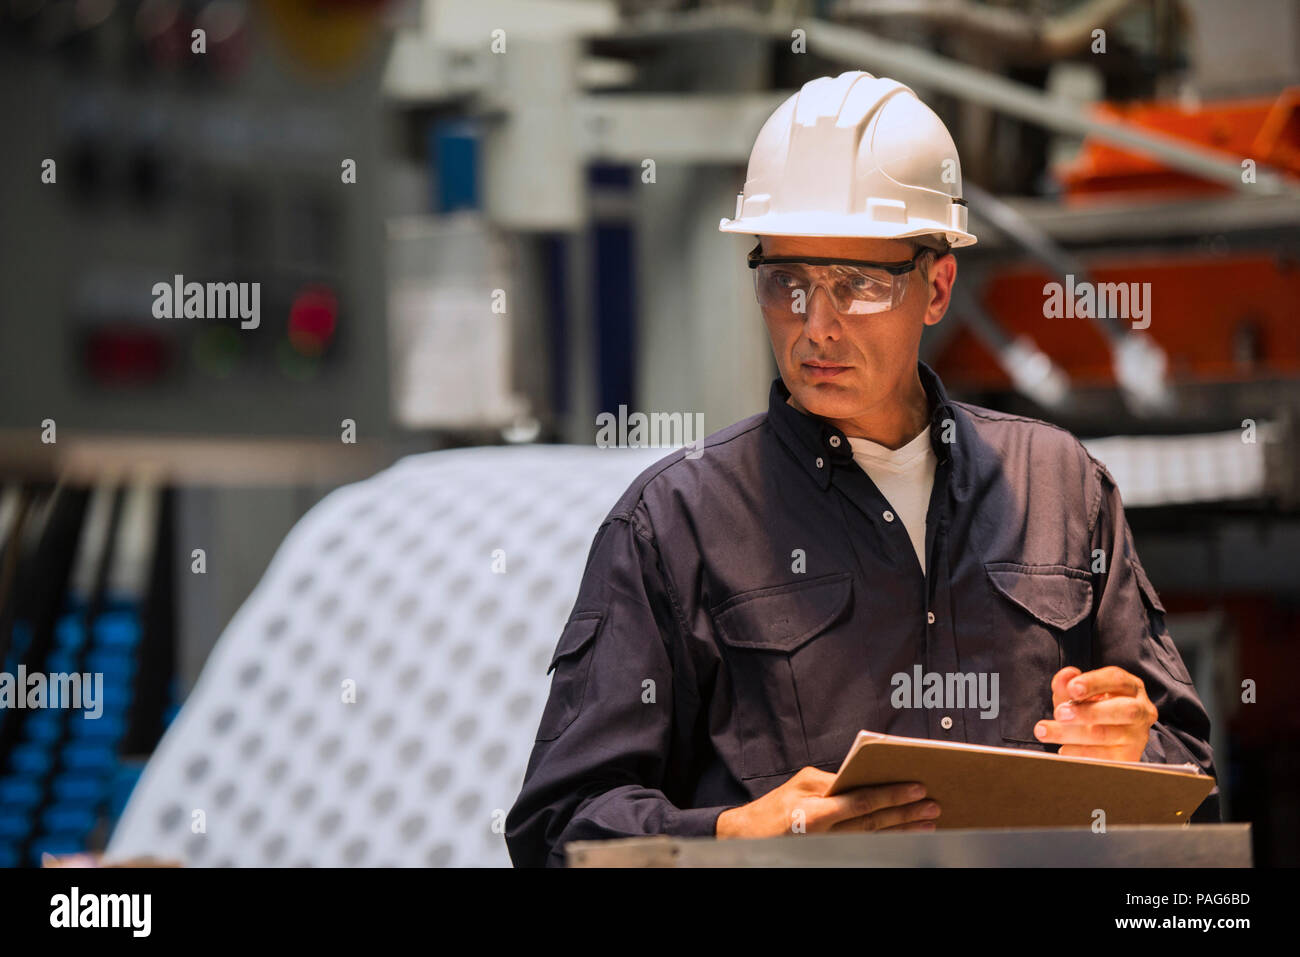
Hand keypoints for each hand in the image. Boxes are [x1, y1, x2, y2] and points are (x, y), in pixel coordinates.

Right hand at [715, 767, 939, 837]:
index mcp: (817, 811)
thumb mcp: (800, 784)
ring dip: (903, 830)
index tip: (917, 788)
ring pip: (875, 838)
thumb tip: (863, 781)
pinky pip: (866, 847)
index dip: (892, 795)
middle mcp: (826, 834)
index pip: (863, 801)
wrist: (749, 837)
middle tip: (932, 806)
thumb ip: (833, 781)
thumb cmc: (776, 807)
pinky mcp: (832, 854)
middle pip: (874, 823)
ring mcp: (830, 848)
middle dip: (906, 814)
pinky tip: (905, 837)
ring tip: (928, 823)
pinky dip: (887, 841)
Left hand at [1035, 665, 1156, 762]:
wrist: (1107, 742)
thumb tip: (1065, 677)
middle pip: (1123, 710)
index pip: (1117, 679)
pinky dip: (1078, 752)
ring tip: (1046, 731)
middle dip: (1089, 711)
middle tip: (1059, 713)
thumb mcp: (1080, 695)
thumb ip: (1068, 685)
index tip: (1072, 688)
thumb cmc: (1094, 711)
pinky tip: (1063, 749)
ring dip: (1073, 733)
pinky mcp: (1128, 758)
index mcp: (1130, 688)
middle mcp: (1141, 711)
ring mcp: (1137, 737)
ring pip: (1107, 735)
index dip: (1094, 682)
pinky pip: (1102, 758)